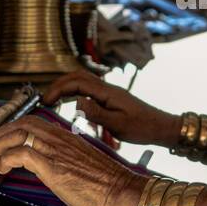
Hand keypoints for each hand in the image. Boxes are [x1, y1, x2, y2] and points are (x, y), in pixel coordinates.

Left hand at [0, 116, 144, 205]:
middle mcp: (60, 138)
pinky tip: (2, 168)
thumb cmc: (105, 184)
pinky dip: (6, 158)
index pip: (33, 122)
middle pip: (22, 123)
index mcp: (67, 137)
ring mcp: (56, 151)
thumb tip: (45, 167)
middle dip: (0, 134)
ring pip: (18, 134)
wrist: (121, 192)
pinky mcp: (53, 166)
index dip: (12, 129)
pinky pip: (21, 153)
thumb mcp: (80, 165)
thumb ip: (62, 160)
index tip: (2, 141)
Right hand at [41, 69, 177, 146]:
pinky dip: (75, 92)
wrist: (162, 127)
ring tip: (52, 100)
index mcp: (108, 92)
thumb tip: (76, 102)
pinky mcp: (111, 98)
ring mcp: (109, 92)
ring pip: (83, 81)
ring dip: (66, 87)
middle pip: (77, 77)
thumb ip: (96, 113)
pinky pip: (89, 89)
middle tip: (44, 100)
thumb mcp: (118, 124)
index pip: (77, 83)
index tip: (45, 101)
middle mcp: (107, 88)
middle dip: (58, 85)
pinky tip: (70, 103)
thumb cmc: (142, 128)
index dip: (58, 89)